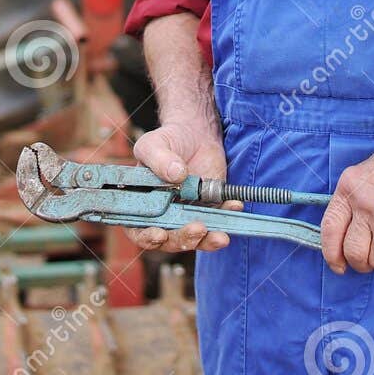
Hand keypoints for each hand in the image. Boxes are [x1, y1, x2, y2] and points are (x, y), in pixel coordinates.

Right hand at [125, 124, 239, 253]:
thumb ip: (159, 160)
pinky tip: (234, 205)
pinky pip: (218, 220)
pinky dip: (227, 218)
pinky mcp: (209, 208)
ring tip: (221, 236)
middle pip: (170, 239)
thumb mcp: (153, 144)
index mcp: (142, 205)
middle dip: (184, 240)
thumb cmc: (167, 140)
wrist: (195, 133)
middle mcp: (163, 215)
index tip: (159, 234)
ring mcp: (187, 214)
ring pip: (195, 238)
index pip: (138, 230)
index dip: (147, 237)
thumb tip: (176, 175)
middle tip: (197, 229)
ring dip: (207, 240)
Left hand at [320, 130, 373, 273]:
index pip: (330, 230)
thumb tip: (344, 234)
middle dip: (360, 263)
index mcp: (349, 188)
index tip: (338, 265)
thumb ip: (352, 200)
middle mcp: (366, 206)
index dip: (331, 254)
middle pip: (354, 253)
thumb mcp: (365, 172)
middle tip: (368, 259)